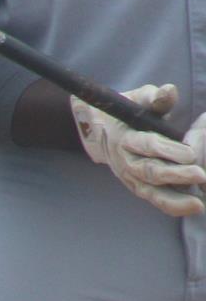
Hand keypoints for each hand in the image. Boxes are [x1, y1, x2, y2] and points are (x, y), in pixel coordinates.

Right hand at [71, 84, 205, 217]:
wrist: (103, 131)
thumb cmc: (129, 111)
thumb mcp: (140, 98)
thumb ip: (155, 97)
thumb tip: (168, 92)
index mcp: (125, 138)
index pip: (146, 145)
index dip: (167, 150)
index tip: (191, 153)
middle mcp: (125, 161)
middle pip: (149, 171)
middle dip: (175, 175)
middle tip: (200, 175)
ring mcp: (130, 177)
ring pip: (151, 191)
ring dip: (174, 199)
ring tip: (197, 204)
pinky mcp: (138, 187)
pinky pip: (154, 199)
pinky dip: (172, 205)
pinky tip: (191, 207)